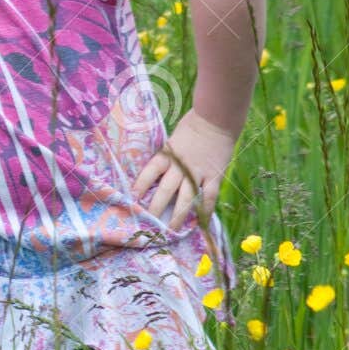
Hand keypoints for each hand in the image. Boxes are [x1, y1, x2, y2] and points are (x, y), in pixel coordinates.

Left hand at [130, 108, 237, 230]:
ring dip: (178, 214)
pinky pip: (209, 195)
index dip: (140, 184)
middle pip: (166, 189)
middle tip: (149, 223)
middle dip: (156, 207)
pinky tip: (201, 220)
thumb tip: (155, 174)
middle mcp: (180, 165)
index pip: (150, 171)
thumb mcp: (171, 140)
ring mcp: (198, 172)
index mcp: (167, 154)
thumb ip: (165, 157)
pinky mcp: (214, 176)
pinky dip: (205, 208)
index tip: (133, 198)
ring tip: (171, 228)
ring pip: (186, 197)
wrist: (215, 121)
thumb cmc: (190, 128)